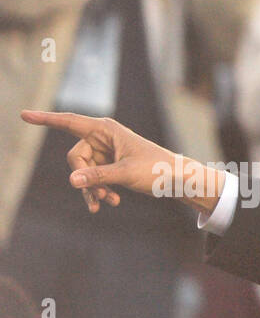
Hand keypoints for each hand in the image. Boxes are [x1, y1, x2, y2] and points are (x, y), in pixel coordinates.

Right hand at [18, 110, 223, 213]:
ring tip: (107, 202)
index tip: (23, 115)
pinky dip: (99, 190)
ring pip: (83, 172)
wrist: (178, 180)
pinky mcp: (110, 166)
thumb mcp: (125, 174)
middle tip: (99, 195)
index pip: (69, 122)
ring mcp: (106, 152)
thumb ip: (97, 177)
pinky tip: (109, 203)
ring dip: (92, 188)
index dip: (45, 120)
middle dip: (84, 177)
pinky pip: (93, 178)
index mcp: (105, 129)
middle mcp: (102, 138)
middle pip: (75, 157)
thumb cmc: (157, 170)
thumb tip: (72, 181)